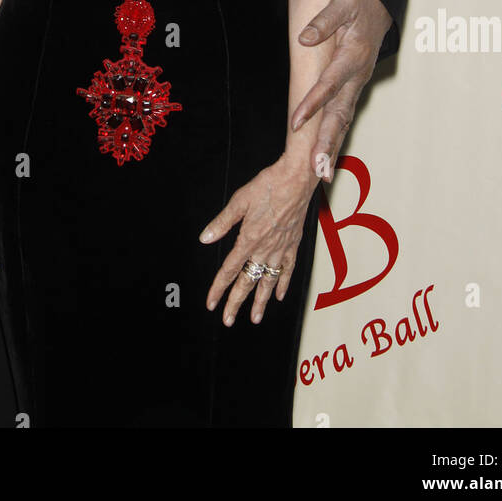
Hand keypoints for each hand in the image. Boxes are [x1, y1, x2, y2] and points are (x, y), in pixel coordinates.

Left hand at [199, 157, 314, 324]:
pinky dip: (282, 284)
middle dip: (236, 302)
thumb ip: (222, 223)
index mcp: (249, 238)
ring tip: (254, 318)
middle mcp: (265, 248)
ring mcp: (281, 248)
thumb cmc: (267, 185)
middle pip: (247, 281)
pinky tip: (278, 296)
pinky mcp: (293, 244)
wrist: (296, 179)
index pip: (230, 270)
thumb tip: (205, 239)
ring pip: (268, 281)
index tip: (211, 303)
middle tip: (227, 320)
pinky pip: (288, 270)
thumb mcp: (239, 201)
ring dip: (259, 301)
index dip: (218, 288)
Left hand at [292, 0, 391, 177]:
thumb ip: (324, 20)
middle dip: (328, 142)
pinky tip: (326, 160)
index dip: (313, 103)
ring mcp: (357, 86)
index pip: (330, 84)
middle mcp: (357, 77)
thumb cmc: (358, 3)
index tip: (296, 122)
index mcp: (353, 56)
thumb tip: (305, 38)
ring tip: (321, 174)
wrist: (380, 6)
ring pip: (343, 121)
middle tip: (317, 167)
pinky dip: (336, 140)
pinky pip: (343, 118)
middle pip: (340, 114)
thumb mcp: (343, 3)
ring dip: (332, 148)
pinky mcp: (353, 90)